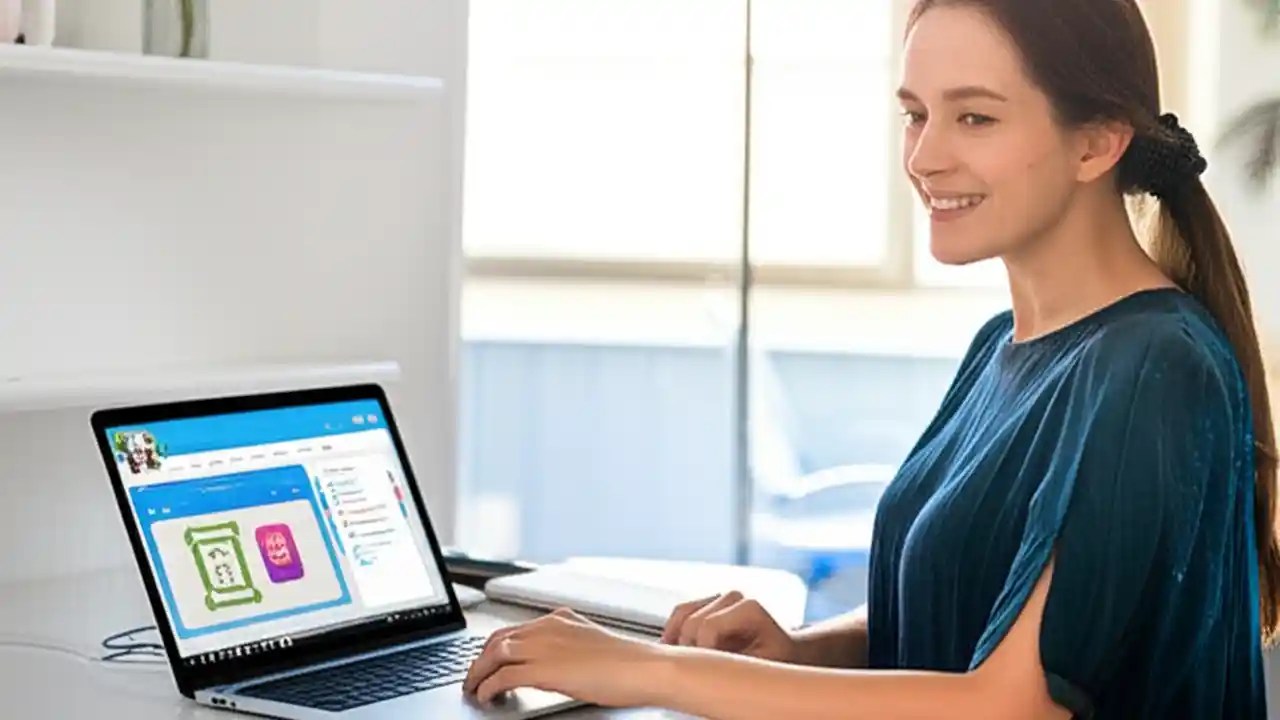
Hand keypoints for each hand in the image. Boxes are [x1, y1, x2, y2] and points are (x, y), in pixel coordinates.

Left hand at [463, 608, 669, 707]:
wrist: (643, 667)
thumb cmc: (626, 662)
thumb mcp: (590, 646)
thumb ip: (566, 648)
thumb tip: (553, 664)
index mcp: (558, 619)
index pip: (514, 629)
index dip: (494, 646)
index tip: (487, 660)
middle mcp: (547, 627)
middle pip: (497, 638)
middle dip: (480, 659)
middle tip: (472, 676)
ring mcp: (544, 645)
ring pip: (494, 654)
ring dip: (478, 672)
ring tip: (473, 688)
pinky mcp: (544, 668)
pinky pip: (503, 676)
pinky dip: (488, 686)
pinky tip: (486, 696)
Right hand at [660, 591, 796, 662]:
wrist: (786, 649)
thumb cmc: (778, 659)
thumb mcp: (761, 664)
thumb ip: (733, 661)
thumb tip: (703, 662)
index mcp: (749, 607)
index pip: (707, 628)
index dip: (704, 653)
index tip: (713, 669)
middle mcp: (733, 596)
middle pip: (692, 623)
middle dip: (691, 650)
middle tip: (704, 669)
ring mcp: (719, 597)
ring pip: (681, 615)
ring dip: (680, 641)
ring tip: (692, 661)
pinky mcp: (708, 602)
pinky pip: (680, 612)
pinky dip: (672, 631)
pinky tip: (673, 648)